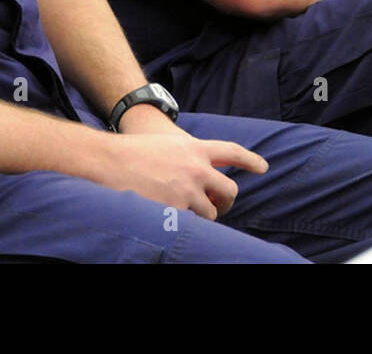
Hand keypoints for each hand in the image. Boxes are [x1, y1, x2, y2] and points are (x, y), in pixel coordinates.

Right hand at [95, 123, 267, 220]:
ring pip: (211, 212)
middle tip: (216, 206)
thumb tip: (201, 174)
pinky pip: (190, 225)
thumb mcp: (167, 146)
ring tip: (184, 213)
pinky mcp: (175, 210)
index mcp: (194, 148)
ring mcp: (187, 190)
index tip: (263, 167)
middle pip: (229, 190)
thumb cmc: (132, 152)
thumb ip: (187, 157)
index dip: (250, 159)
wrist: (108, 160)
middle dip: (226, 201)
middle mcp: (196, 169)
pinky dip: (183, 226)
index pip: (231, 152)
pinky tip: (169, 220)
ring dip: (203, 216)